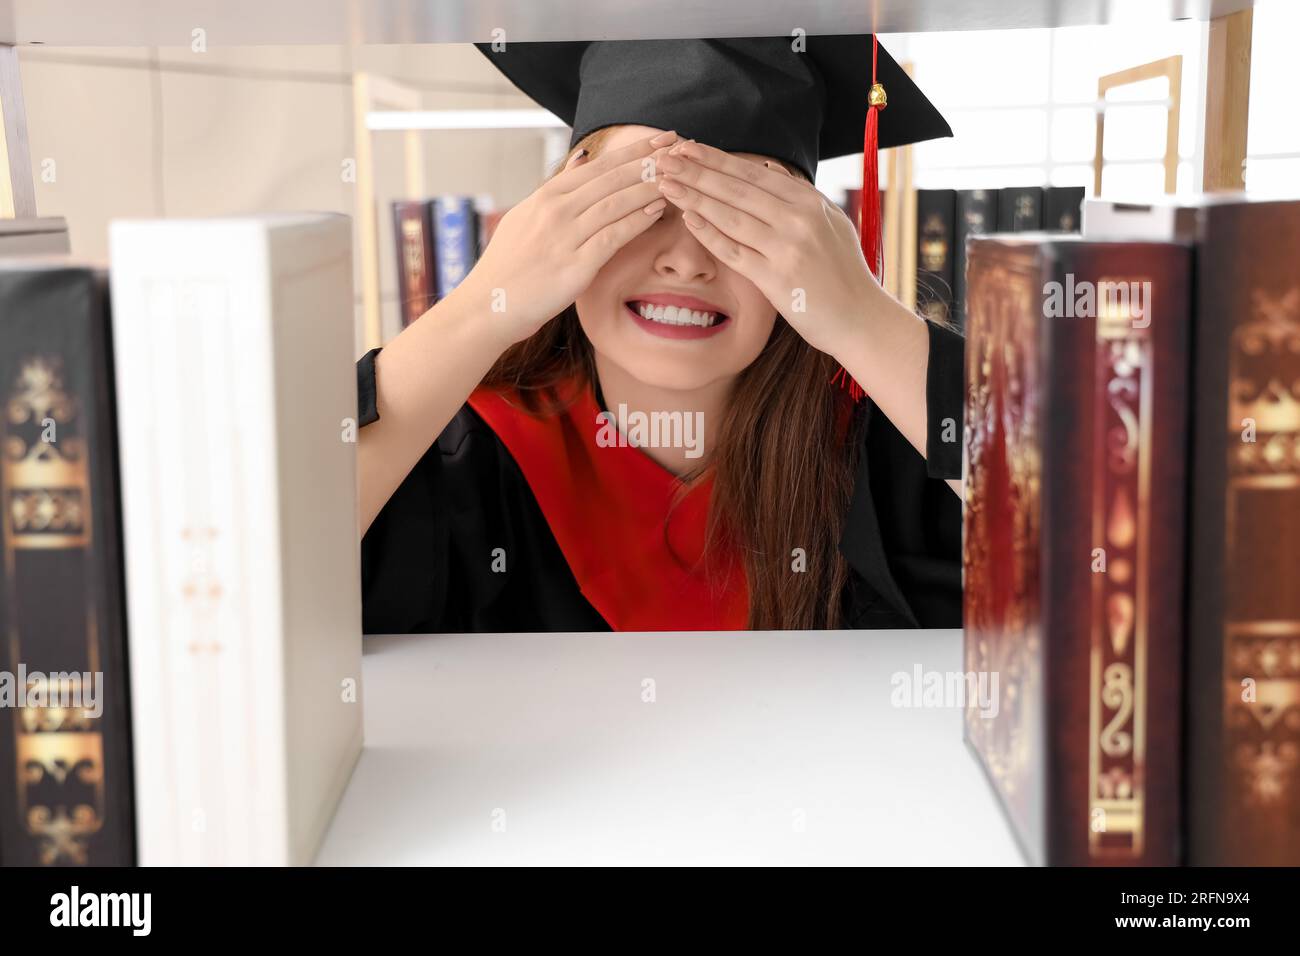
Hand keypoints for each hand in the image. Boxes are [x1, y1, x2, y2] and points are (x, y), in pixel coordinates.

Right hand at [447, 129, 677, 347]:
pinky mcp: (574, 266)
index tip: (663, 138)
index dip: (634, 150)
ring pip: (616, 203)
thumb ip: (560, 187)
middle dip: (650, 160)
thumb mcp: (528, 215)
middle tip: (682, 148)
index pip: (599, 165)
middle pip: (612, 178)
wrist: (488, 305)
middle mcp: (556, 210)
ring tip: (679, 176)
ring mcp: (564, 237)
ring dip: (650, 188)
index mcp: (547, 196)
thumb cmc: (511, 265)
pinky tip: (658, 211)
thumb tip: (584, 155)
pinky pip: (612, 237)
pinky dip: (637, 222)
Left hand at [654, 139, 881, 360]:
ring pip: (730, 216)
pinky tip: (687, 219)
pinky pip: (734, 252)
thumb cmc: (843, 272)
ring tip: (666, 184)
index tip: (688, 147)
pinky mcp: (776, 279)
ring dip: (694, 197)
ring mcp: (787, 248)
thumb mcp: (830, 222)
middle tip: (665, 157)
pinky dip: (709, 234)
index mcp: (810, 202)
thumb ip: (799, 196)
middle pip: (737, 188)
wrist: (861, 317)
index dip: (717, 159)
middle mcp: (799, 219)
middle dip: (697, 171)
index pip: (753, 173)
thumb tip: (767, 169)